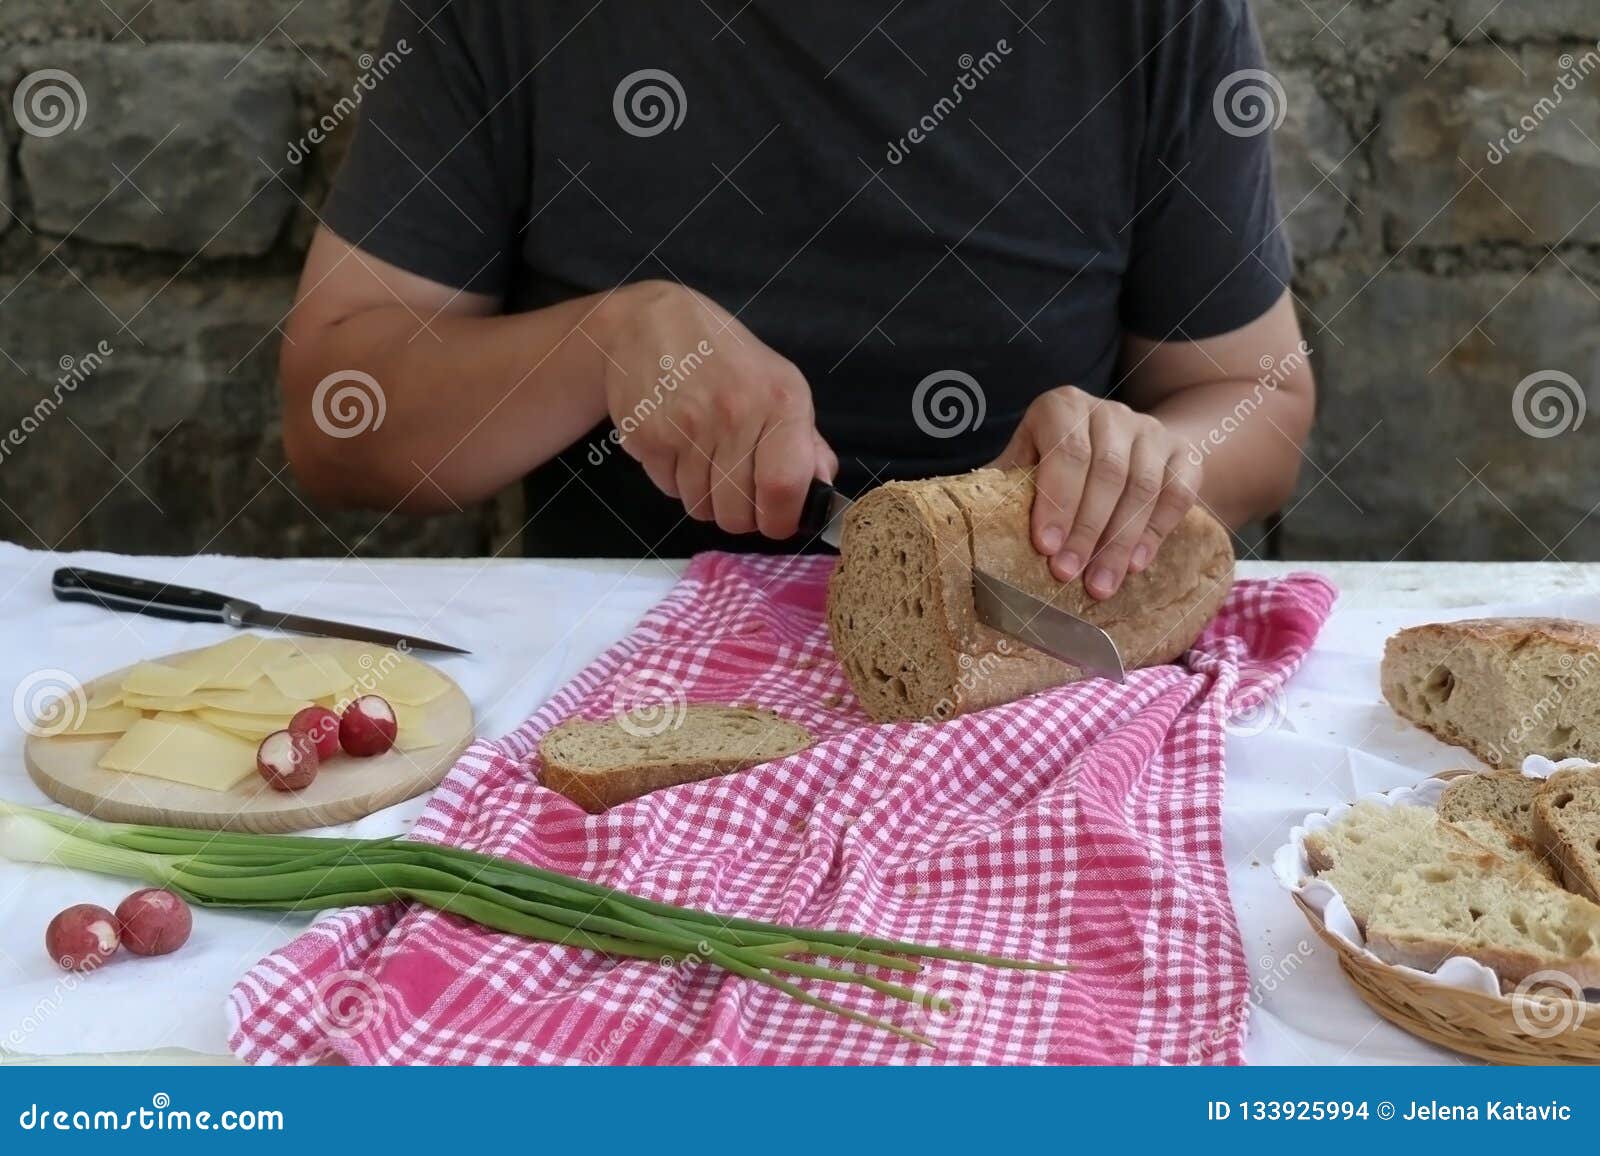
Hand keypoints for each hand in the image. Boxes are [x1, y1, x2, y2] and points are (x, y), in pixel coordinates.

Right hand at [595, 280, 835, 537]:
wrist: (651, 323)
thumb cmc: (724, 357)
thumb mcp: (780, 385)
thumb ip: (806, 443)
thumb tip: (821, 490)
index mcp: (780, 401)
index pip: (783, 488)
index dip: (780, 519)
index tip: (776, 518)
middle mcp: (735, 413)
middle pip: (738, 514)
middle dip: (740, 514)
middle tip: (738, 488)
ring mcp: (688, 427)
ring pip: (701, 508)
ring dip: (705, 496)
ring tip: (705, 456)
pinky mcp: (648, 436)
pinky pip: (669, 490)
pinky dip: (675, 479)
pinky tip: (679, 445)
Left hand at [993, 386, 1200, 598]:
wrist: (1121, 443)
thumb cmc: (1055, 464)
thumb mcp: (1025, 464)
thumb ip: (1002, 487)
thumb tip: (957, 528)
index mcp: (1061, 407)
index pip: (1066, 452)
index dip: (1057, 501)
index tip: (1045, 547)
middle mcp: (1109, 411)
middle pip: (1105, 472)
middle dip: (1086, 530)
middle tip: (1068, 576)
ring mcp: (1150, 429)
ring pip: (1142, 486)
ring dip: (1120, 542)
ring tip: (1100, 585)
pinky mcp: (1184, 451)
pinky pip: (1178, 492)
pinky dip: (1158, 531)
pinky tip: (1136, 565)